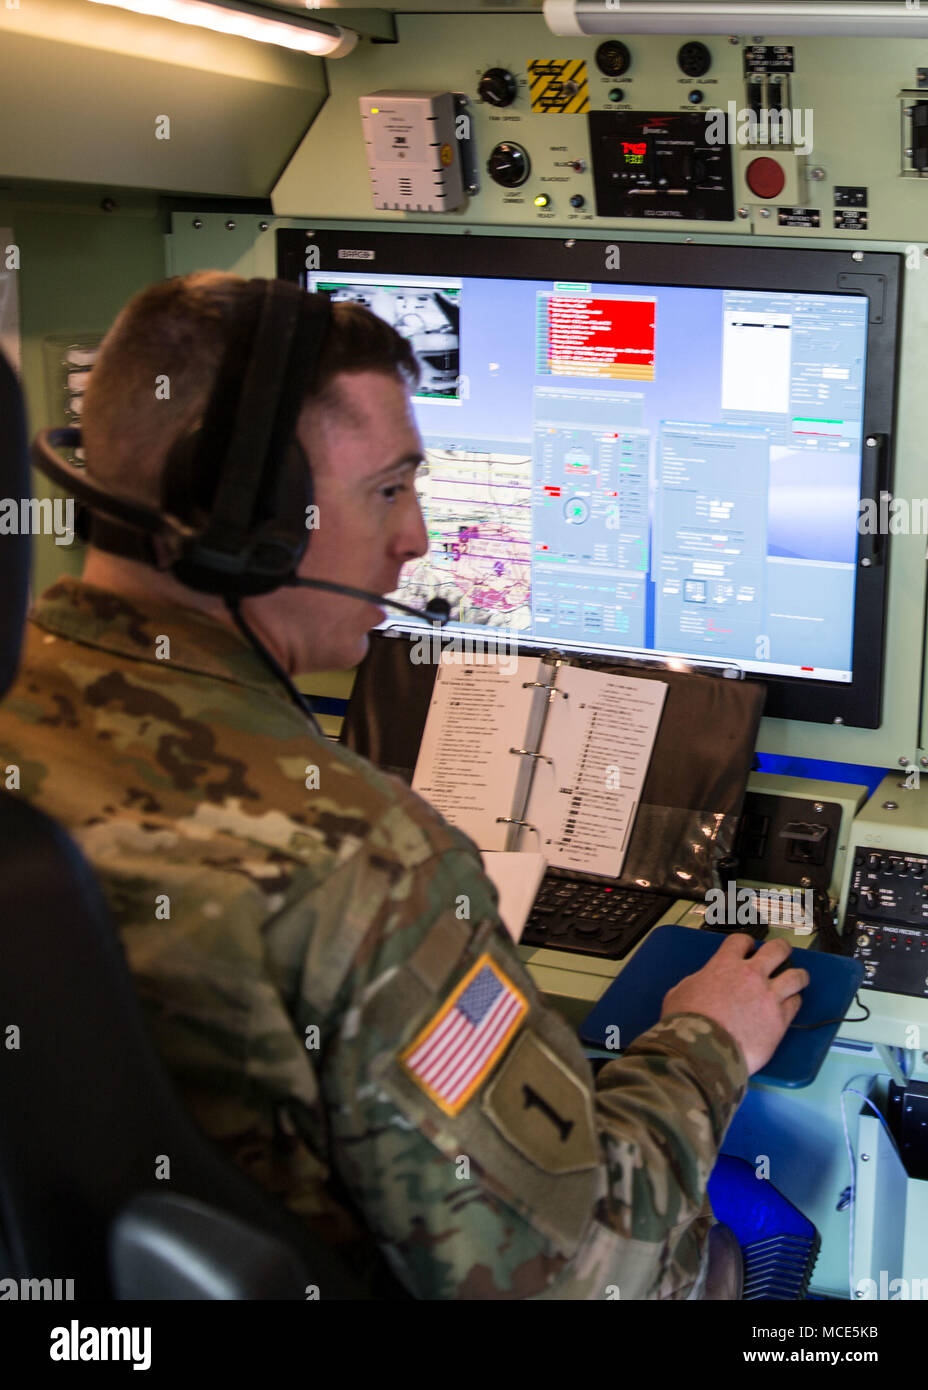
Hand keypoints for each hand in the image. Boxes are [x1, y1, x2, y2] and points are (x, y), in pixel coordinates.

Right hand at [660, 933, 808, 1074]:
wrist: (703, 1049)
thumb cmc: (687, 1023)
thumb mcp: (680, 992)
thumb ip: (697, 982)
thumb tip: (701, 984)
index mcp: (724, 965)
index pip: (741, 941)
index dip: (746, 943)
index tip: (748, 948)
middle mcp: (751, 975)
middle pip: (777, 950)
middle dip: (781, 949)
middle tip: (781, 953)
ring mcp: (769, 996)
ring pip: (796, 976)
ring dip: (797, 975)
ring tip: (797, 978)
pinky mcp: (780, 1019)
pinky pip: (796, 1003)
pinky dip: (795, 1001)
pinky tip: (791, 1004)